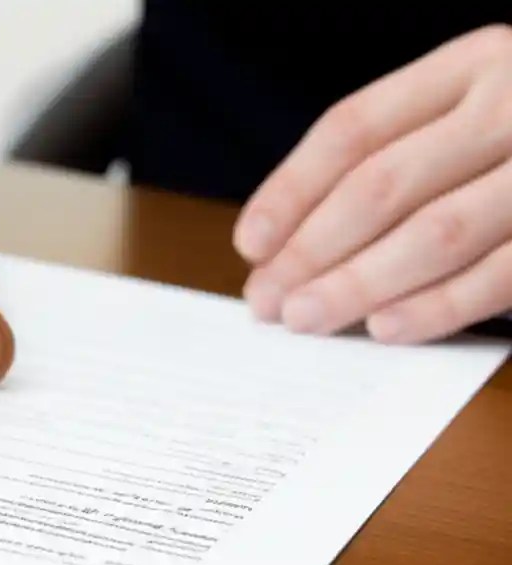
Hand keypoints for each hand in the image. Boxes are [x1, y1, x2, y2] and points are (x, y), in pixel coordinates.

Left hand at [234, 24, 511, 342]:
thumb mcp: (486, 107)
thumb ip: (413, 151)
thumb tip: (295, 242)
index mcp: (473, 62)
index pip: (354, 129)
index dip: (291, 189)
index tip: (251, 244)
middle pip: (381, 184)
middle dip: (312, 250)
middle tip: (268, 301)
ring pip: (435, 230)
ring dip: (360, 283)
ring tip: (307, 318)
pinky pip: (503, 271)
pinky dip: (441, 304)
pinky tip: (387, 328)